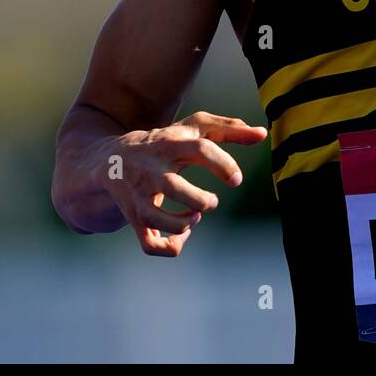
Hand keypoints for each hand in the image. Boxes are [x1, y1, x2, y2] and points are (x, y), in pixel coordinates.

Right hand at [96, 111, 267, 256]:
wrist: (113, 160)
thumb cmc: (166, 143)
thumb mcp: (193, 129)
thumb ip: (228, 129)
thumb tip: (263, 135)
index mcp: (170, 144)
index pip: (199, 148)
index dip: (222, 165)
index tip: (237, 181)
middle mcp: (151, 170)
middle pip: (173, 187)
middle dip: (199, 201)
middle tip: (211, 202)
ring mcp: (139, 196)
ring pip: (156, 219)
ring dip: (183, 224)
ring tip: (195, 215)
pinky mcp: (134, 218)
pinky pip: (149, 244)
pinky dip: (171, 247)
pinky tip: (183, 233)